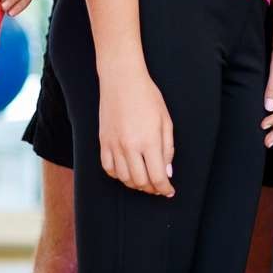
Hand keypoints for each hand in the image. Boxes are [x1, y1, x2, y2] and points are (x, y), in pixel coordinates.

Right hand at [100, 70, 174, 195]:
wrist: (122, 80)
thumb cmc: (148, 97)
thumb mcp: (165, 120)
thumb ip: (167, 148)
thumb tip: (167, 172)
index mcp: (149, 140)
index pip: (157, 177)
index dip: (165, 188)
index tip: (169, 191)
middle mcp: (130, 146)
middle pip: (140, 182)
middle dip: (152, 188)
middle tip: (159, 186)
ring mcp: (114, 145)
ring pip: (123, 178)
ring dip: (136, 184)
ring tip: (145, 180)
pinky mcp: (103, 142)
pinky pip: (108, 169)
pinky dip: (118, 175)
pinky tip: (127, 172)